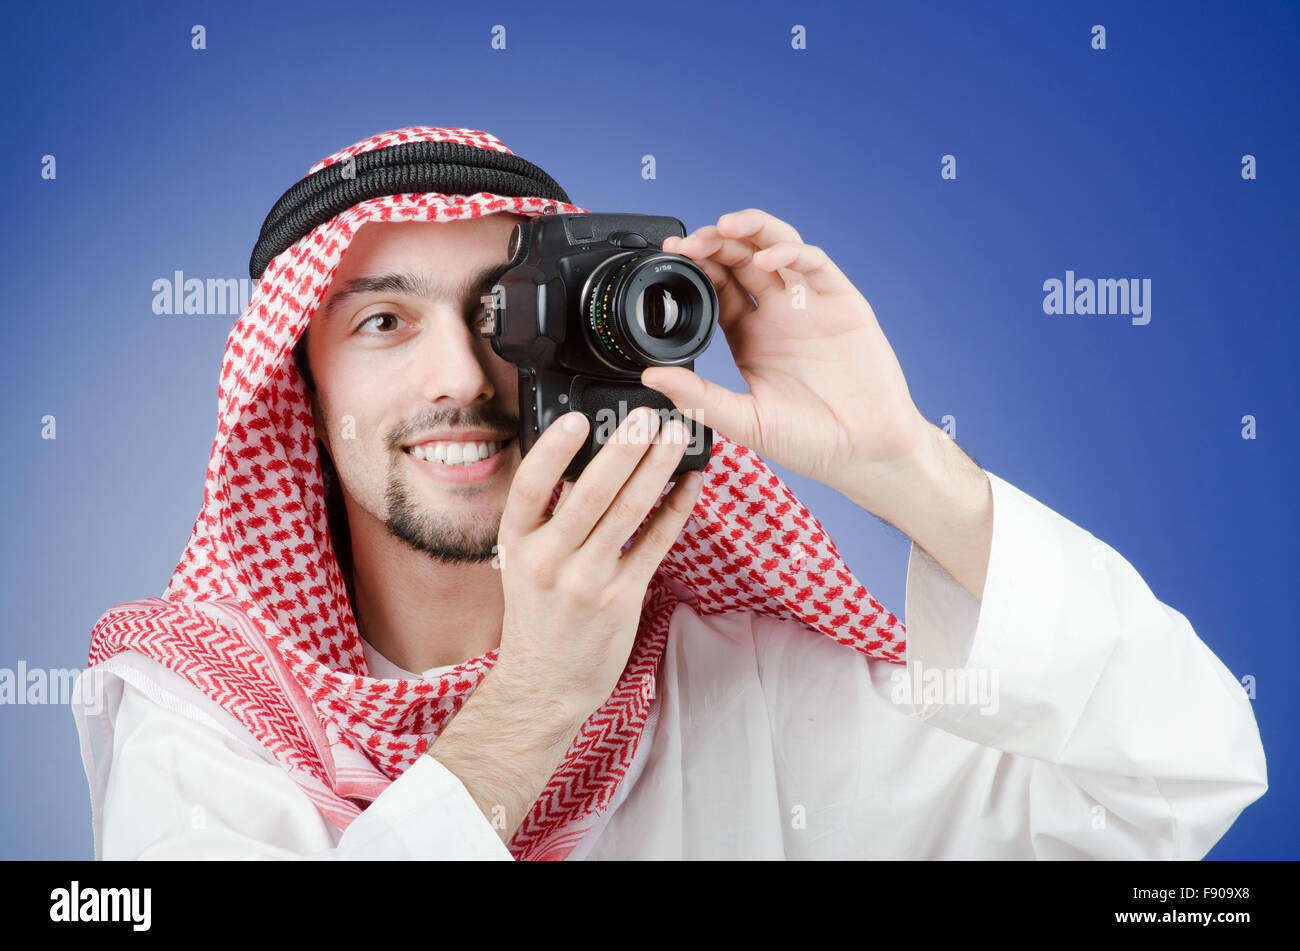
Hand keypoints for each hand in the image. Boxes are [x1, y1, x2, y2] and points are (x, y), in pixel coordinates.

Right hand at [494, 407, 701, 723]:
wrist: (546, 683)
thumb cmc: (537, 616)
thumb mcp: (520, 564)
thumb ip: (546, 518)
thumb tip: (580, 459)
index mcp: (517, 544)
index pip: (530, 487)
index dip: (552, 450)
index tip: (577, 418)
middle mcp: (549, 560)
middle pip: (590, 493)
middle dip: (623, 449)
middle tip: (647, 414)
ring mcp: (588, 581)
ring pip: (628, 513)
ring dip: (656, 469)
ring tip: (675, 436)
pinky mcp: (623, 598)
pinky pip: (655, 543)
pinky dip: (676, 508)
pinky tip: (691, 481)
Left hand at [641, 208, 929, 511]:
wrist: (865, 453)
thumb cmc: (809, 440)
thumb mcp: (745, 420)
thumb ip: (700, 397)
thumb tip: (651, 378)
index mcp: (748, 334)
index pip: (716, 286)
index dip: (695, 267)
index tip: (671, 257)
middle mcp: (777, 313)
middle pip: (741, 258)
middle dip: (714, 242)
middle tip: (689, 243)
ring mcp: (809, 304)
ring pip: (776, 248)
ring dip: (750, 230)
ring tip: (723, 228)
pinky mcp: (842, 302)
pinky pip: (814, 265)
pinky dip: (789, 253)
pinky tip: (765, 261)